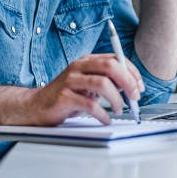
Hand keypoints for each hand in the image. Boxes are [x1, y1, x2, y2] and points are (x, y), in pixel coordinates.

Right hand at [26, 54, 144, 124]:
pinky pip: (89, 104)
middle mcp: (79, 66)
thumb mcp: (89, 84)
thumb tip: (132, 87)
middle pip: (110, 66)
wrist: (36, 107)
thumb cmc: (67, 96)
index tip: (140, 87)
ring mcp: (70, 80)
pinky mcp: (64, 97)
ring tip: (120, 110)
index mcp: (87, 60)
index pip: (115, 58)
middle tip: (134, 97)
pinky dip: (102, 114)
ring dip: (116, 99)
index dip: (131, 72)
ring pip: (102, 83)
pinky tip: (106, 119)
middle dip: (128, 82)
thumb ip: (107, 81)